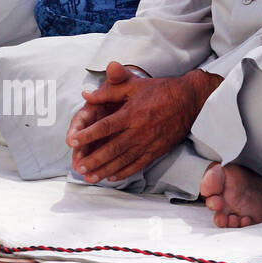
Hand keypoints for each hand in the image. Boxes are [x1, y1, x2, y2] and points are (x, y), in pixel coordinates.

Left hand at [68, 62, 220, 182]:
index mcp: (131, 113)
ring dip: (106, 170)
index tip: (72, 142)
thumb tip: (85, 95)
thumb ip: (108, 91)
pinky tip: (112, 177)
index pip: (105, 127)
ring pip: (124, 160)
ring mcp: (149, 142)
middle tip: (78, 168)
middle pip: (113, 148)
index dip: (88, 135)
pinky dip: (125, 172)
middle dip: (94, 159)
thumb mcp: (132, 85)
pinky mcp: (157, 150)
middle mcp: (140, 131)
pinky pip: (139, 164)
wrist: (189, 100)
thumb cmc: (158, 90)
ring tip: (90, 178)